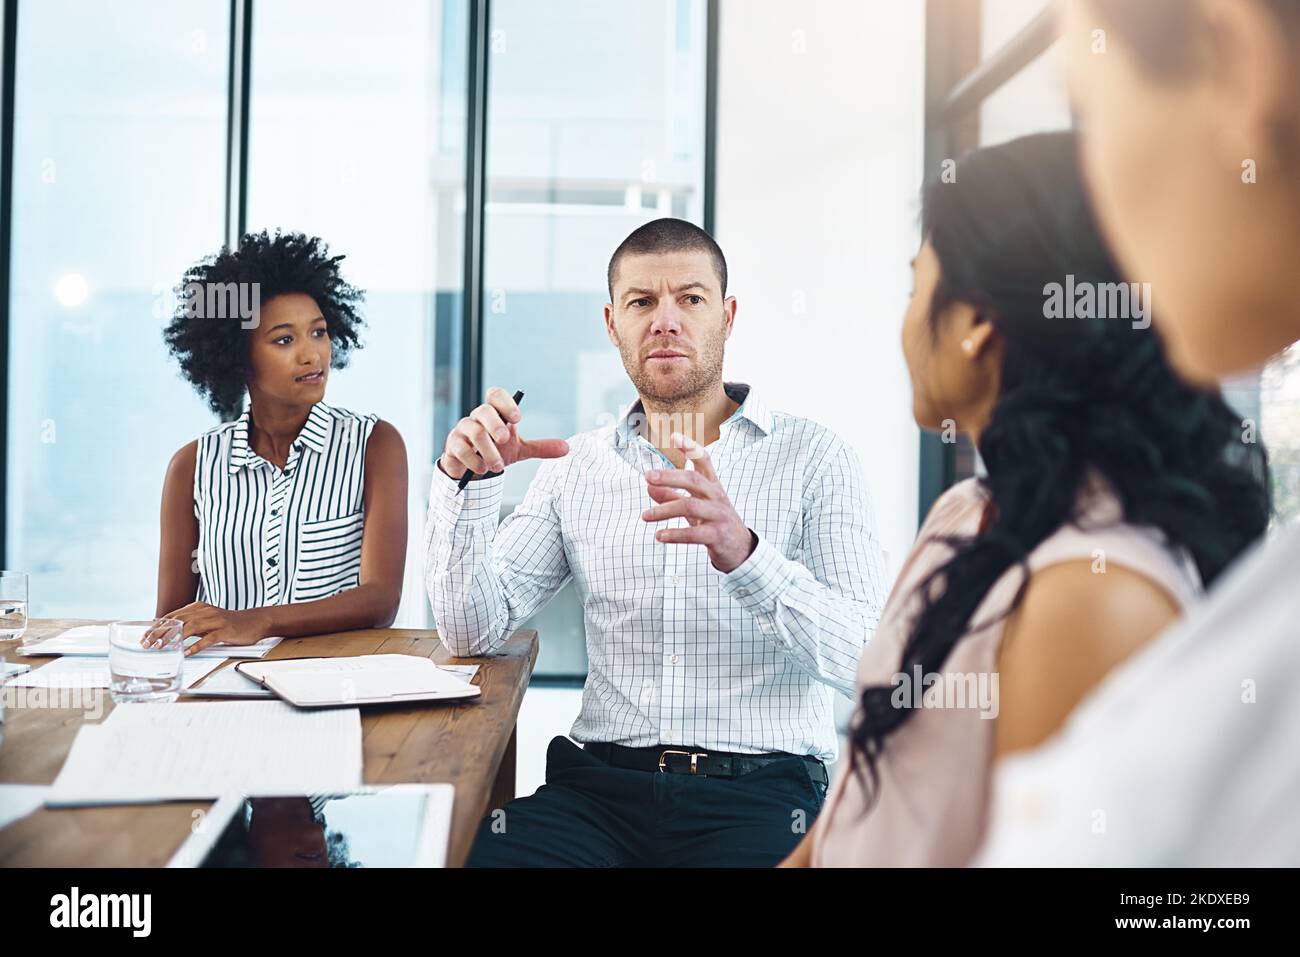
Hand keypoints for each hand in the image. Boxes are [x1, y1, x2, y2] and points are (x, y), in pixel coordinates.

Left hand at [155, 602, 271, 656]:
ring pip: (190, 628)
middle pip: (178, 621)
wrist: (255, 621)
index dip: (157, 626)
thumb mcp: (208, 620)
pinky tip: (186, 652)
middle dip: (160, 632)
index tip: (145, 636)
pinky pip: (209, 638)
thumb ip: (191, 623)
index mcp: (199, 608)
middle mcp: (206, 611)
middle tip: (147, 643)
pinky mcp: (226, 630)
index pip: (173, 616)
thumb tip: (170, 631)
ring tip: (162, 648)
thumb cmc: (230, 623)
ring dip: (174, 638)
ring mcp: (216, 620)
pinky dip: (196, 646)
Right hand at [439, 386, 568, 479]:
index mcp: (494, 413)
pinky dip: (473, 460)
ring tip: (498, 467)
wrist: (472, 470)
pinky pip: (460, 448)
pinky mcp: (452, 446)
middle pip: (482, 410)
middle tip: (505, 439)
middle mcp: (476, 418)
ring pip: (473, 432)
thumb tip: (567, 448)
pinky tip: (482, 468)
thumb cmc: (495, 451)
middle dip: (495, 424)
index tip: (518, 418)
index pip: (495, 395)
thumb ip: (540, 447)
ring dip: (487, 450)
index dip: (505, 402)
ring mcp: (462, 431)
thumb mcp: (519, 449)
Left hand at [641, 432, 756, 573]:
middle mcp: (716, 496)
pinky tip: (660, 535)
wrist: (740, 549)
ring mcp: (718, 515)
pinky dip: (674, 534)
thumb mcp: (695, 506)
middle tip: (648, 477)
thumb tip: (649, 487)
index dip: (690, 448)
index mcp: (712, 486)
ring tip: (645, 516)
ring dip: (664, 510)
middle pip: (693, 480)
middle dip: (669, 476)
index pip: (704, 461)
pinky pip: (693, 533)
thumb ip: (673, 496)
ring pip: (690, 506)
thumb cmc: (715, 522)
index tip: (674, 437)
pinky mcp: (717, 535)